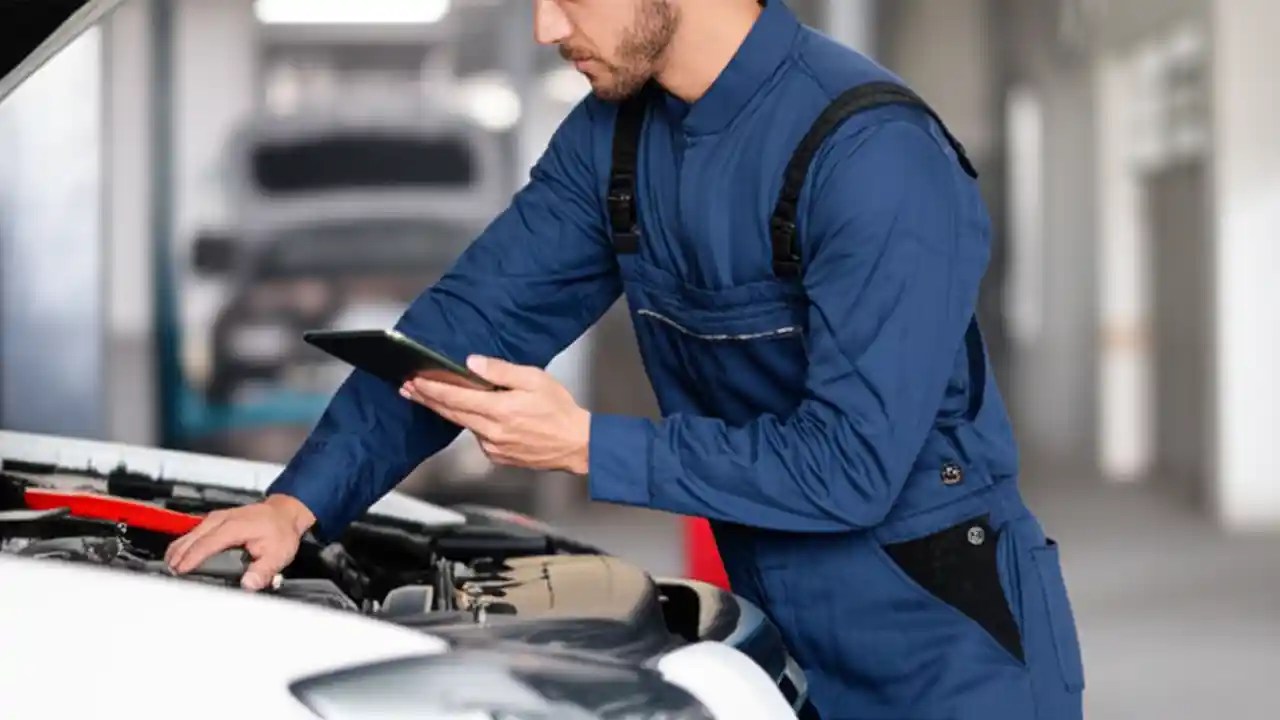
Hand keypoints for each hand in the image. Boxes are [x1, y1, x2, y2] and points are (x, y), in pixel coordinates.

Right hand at [164, 494, 314, 590]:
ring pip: (189, 534)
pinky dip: (184, 544)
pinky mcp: (215, 521)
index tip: (180, 572)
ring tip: (169, 568)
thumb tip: (248, 584)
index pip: (206, 544)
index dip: (191, 559)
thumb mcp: (279, 553)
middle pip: (192, 538)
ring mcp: (217, 519)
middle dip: (178, 557)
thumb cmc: (281, 530)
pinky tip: (179, 556)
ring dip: (178, 550)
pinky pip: (193, 532)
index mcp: (235, 527)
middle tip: (170, 575)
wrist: (285, 513)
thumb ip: (263, 571)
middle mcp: (222, 520)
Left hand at [401, 355, 590, 475]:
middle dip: (427, 399)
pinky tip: (472, 414)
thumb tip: (473, 364)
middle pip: (451, 413)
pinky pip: (478, 437)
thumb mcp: (535, 379)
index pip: (455, 398)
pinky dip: (471, 424)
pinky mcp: (498, 457)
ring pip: (463, 425)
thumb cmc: (560, 411)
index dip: (432, 389)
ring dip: (445, 410)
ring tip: (430, 397)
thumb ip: (501, 371)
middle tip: (408, 388)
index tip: (414, 381)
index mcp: (500, 410)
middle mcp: (492, 432)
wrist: (577, 445)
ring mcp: (493, 447)